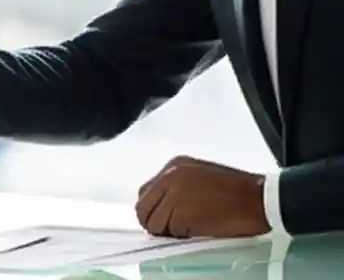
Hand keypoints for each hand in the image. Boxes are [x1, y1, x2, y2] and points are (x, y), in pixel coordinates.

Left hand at [135, 156, 269, 237]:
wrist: (260, 199)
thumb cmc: (238, 192)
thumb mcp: (201, 178)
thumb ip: (178, 188)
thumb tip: (164, 208)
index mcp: (173, 167)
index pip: (146, 193)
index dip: (155, 210)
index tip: (167, 219)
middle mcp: (168, 177)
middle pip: (143, 208)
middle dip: (155, 222)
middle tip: (175, 230)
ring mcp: (173, 194)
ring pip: (152, 223)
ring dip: (168, 231)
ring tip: (191, 228)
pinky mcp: (180, 212)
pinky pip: (169, 232)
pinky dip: (181, 236)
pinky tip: (198, 230)